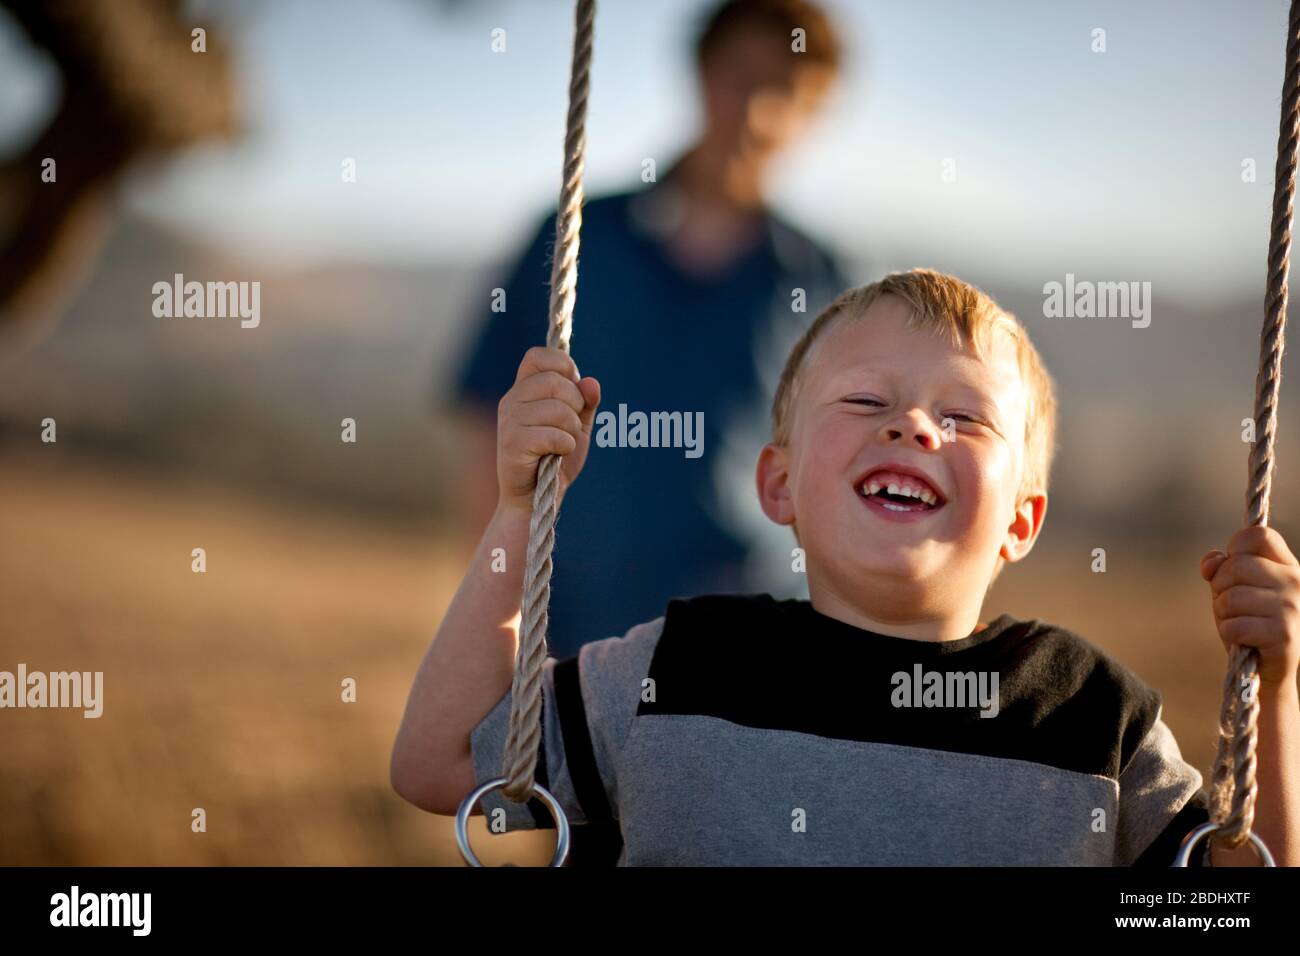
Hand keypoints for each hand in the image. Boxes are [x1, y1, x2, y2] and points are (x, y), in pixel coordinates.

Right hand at [495, 346, 600, 514]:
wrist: (536, 499)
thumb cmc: (556, 458)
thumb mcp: (577, 425)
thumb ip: (585, 402)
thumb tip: (591, 383)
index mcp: (523, 390)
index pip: (538, 355)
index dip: (563, 365)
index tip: (573, 388)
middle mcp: (512, 400)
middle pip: (555, 382)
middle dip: (575, 403)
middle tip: (570, 425)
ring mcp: (509, 422)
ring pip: (558, 409)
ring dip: (572, 429)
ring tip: (563, 443)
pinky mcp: (512, 444)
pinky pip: (554, 434)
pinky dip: (566, 445)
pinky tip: (558, 454)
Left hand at [1200, 526, 1299, 685]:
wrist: (1267, 668)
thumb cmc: (1248, 620)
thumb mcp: (1231, 588)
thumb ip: (1220, 568)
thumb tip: (1211, 564)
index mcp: (1286, 565)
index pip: (1257, 535)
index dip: (1235, 547)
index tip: (1231, 567)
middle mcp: (1295, 582)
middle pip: (1236, 565)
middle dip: (1220, 586)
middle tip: (1232, 605)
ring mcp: (1292, 608)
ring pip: (1230, 597)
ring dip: (1223, 614)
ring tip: (1239, 622)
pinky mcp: (1283, 634)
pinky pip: (1233, 625)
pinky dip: (1229, 634)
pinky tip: (1245, 639)